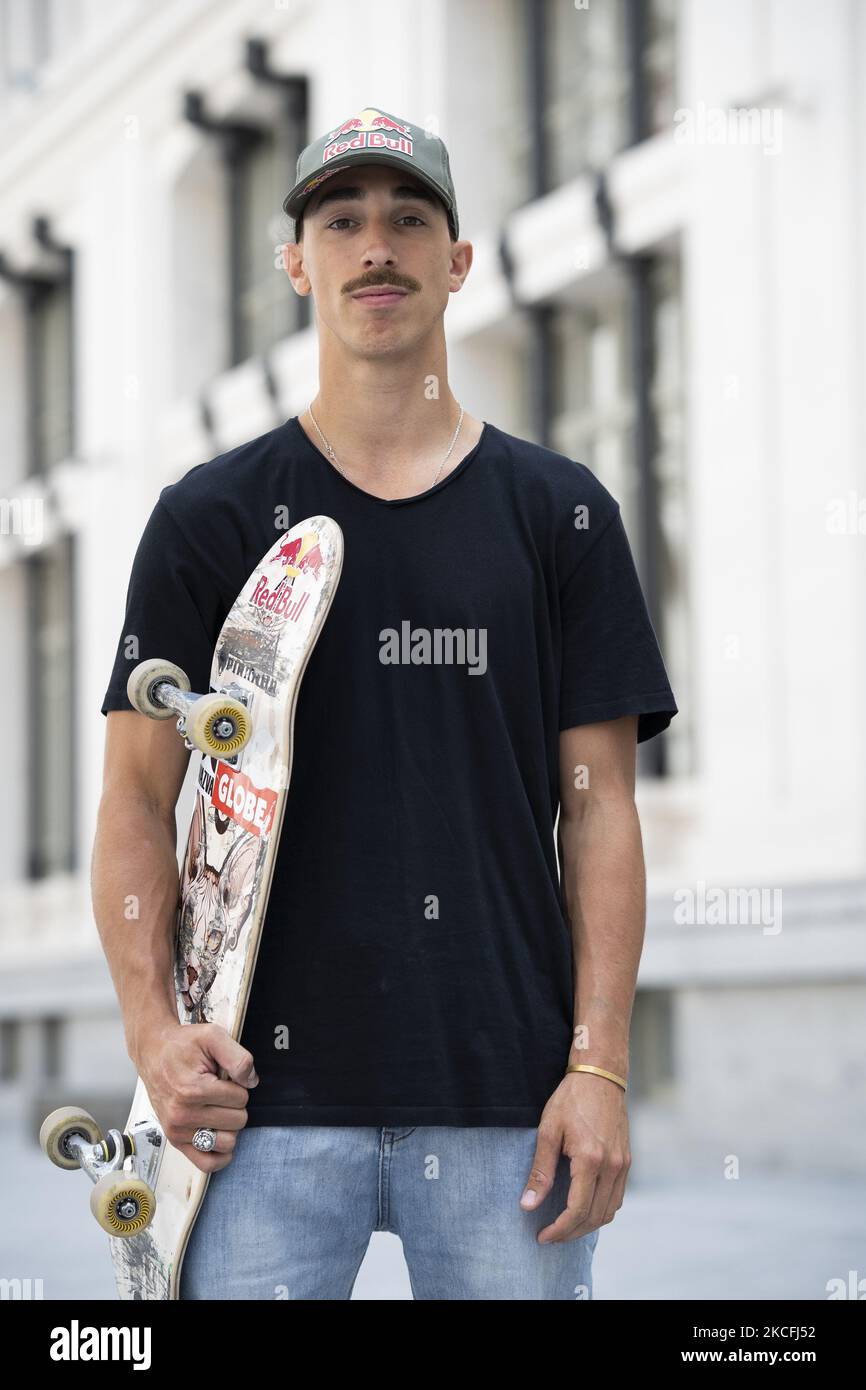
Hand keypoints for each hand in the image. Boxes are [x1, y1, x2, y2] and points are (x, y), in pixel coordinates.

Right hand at [134, 1021, 258, 1173]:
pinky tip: (220, 1133)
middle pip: (237, 1121)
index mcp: (192, 1090)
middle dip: (235, 1104)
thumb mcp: (213, 1036)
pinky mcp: (175, 1141)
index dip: (238, 1085)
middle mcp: (182, 1115)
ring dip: (229, 1126)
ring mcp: (177, 1131)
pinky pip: (207, 1164)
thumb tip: (252, 1081)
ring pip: (227, 1143)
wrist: (153, 1052)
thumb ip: (237, 1056)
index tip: (224, 1076)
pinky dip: (220, 1154)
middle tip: (219, 1091)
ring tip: (217, 1108)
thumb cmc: (182, 1045)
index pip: (240, 1098)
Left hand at [520, 1071, 629, 1242]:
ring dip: (588, 1225)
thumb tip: (528, 1205)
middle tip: (550, 1235)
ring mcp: (622, 1165)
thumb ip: (540, 1171)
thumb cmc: (571, 1099)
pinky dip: (601, 1210)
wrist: (600, 1076)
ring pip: (609, 1211)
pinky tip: (584, 1208)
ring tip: (565, 1226)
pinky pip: (617, 1198)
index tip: (542, 1236)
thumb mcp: (548, 1132)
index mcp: (591, 1160)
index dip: (559, 1230)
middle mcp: (612, 1167)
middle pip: (595, 1217)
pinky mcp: (626, 1161)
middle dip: (572, 1232)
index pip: (577, 1211)